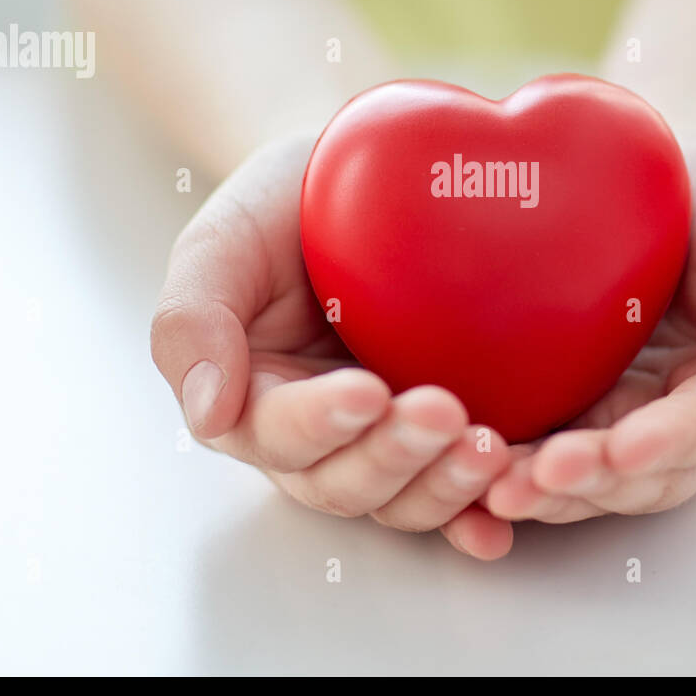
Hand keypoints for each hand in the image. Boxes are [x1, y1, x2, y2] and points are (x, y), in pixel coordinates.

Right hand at [150, 135, 515, 559]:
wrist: (364, 175)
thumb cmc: (284, 208)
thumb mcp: (224, 243)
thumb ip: (193, 319)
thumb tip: (210, 413)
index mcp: (255, 400)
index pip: (278, 433)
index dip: (319, 422)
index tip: (365, 391)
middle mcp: (320, 438)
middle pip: (347, 481)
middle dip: (394, 454)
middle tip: (442, 412)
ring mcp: (385, 440)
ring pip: (405, 497)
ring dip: (445, 486)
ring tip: (487, 449)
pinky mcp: (444, 436)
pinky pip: (460, 493)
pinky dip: (479, 514)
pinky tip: (502, 520)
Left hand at [482, 131, 695, 523]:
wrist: (652, 164)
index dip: (667, 446)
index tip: (624, 446)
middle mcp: (672, 419)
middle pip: (638, 476)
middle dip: (590, 483)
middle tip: (535, 478)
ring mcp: (611, 415)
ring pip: (582, 477)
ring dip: (541, 490)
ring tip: (492, 487)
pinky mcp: (557, 400)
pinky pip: (531, 443)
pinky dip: (501, 462)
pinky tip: (458, 460)